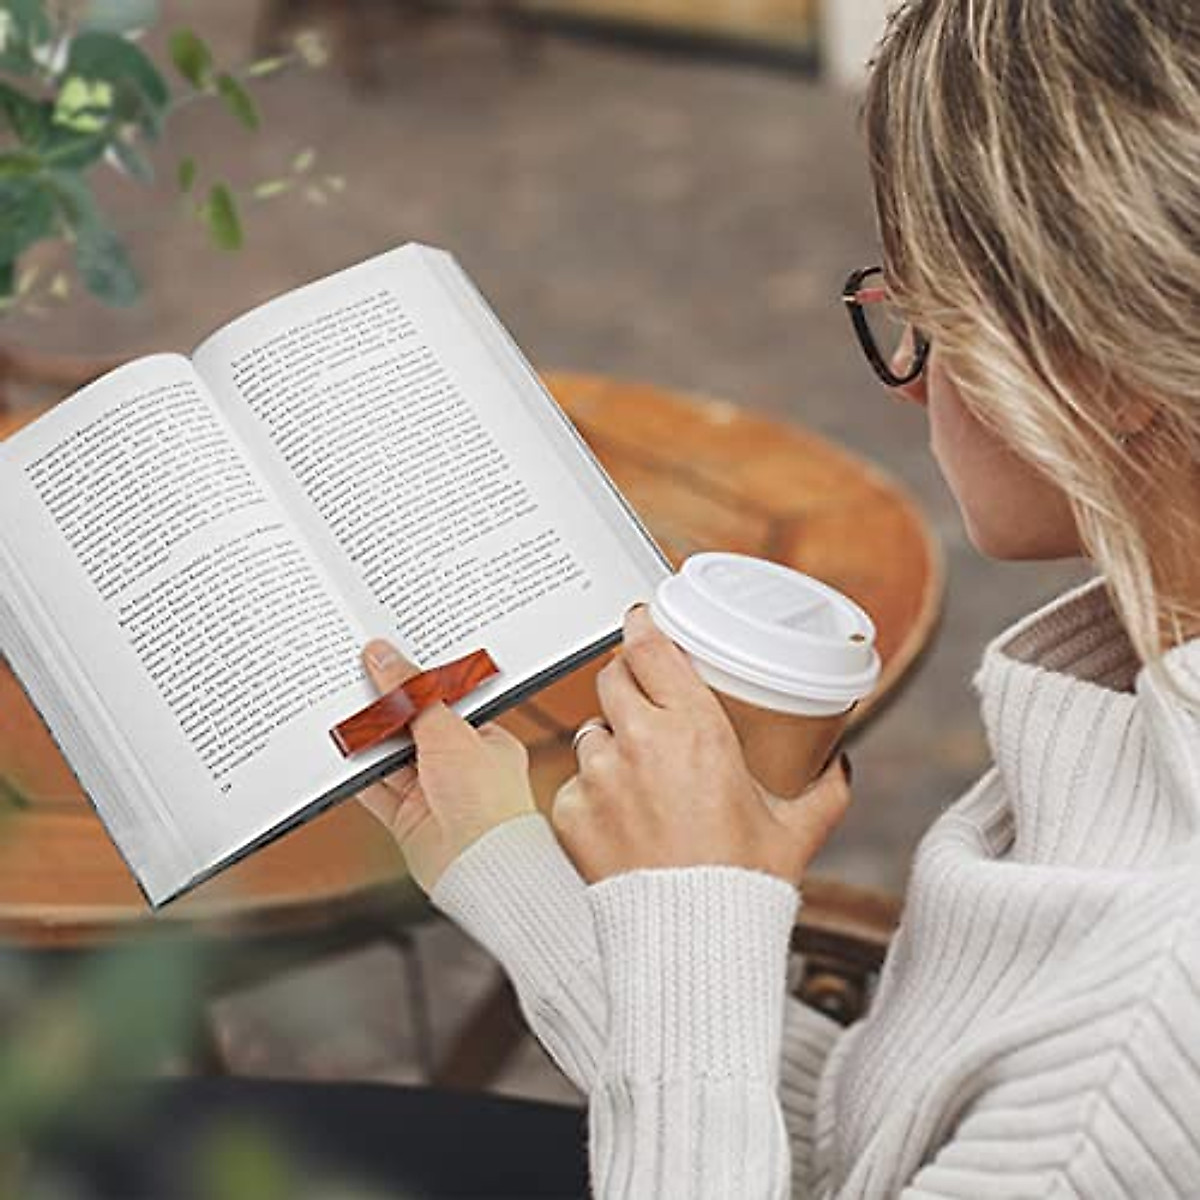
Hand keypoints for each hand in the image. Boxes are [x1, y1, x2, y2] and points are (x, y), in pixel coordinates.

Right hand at [353, 639, 536, 891]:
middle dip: (384, 709)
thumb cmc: (488, 802)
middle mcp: (459, 764)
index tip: (385, 658)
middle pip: (413, 728)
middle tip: (351, 677)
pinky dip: (356, 774)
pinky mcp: (408, 819)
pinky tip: (338, 754)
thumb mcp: (449, 732)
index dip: (415, 681)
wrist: (483, 867)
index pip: (444, 700)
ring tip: (338, 706)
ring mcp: (432, 792)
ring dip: (367, 739)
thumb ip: (411, 696)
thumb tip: (384, 657)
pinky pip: (374, 790)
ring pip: (390, 758)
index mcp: (485, 739)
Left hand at [551, 606, 851, 885]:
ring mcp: (597, 775)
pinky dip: (591, 794)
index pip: (651, 648)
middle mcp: (638, 741)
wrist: (692, 943)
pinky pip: (573, 783)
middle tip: (644, 698)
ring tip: (638, 776)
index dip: (641, 626)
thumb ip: (825, 789)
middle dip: (626, 680)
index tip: (640, 619)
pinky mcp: (569, 812)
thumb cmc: (745, 883)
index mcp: (693, 727)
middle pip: (612, 678)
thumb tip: (840, 765)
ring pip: (590, 731)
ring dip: (610, 741)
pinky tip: (620, 821)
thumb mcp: (798, 829)